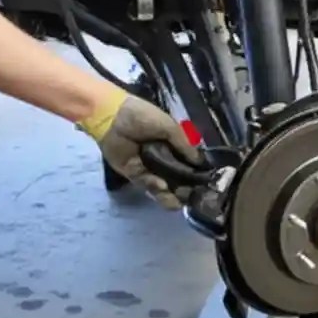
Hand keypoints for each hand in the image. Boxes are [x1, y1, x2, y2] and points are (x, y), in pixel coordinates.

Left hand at [77, 89, 202, 208]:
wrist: (112, 117)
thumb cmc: (142, 116)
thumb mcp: (169, 127)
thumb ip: (184, 146)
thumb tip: (200, 163)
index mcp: (171, 145)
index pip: (186, 163)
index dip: (194, 173)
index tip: (205, 183)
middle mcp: (161, 158)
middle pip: (175, 178)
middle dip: (184, 189)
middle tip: (192, 196)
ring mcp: (147, 167)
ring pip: (162, 186)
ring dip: (171, 194)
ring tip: (179, 201)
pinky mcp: (133, 174)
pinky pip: (146, 184)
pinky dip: (155, 187)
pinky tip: (163, 187)